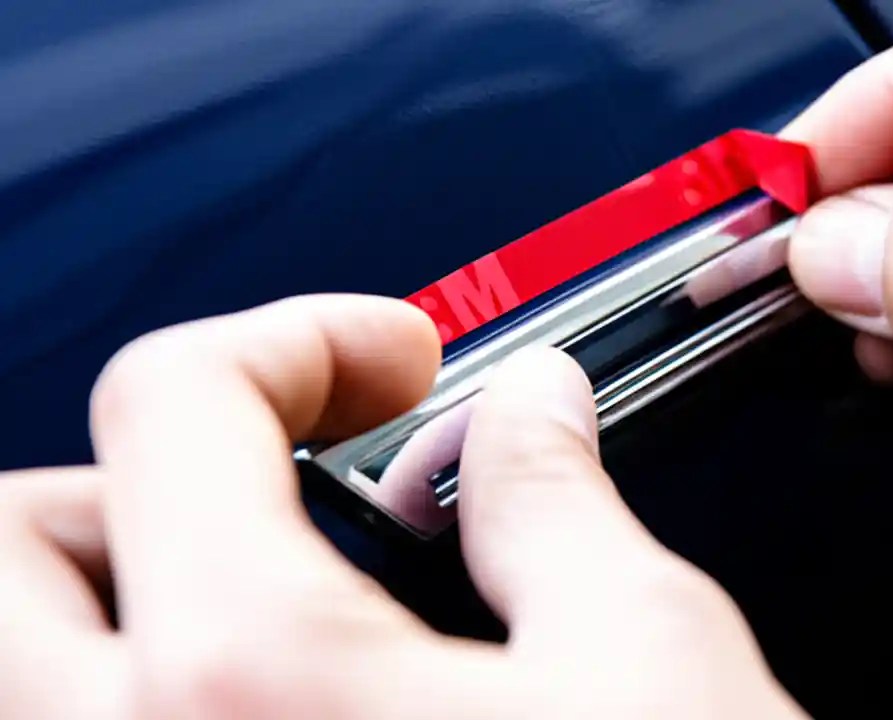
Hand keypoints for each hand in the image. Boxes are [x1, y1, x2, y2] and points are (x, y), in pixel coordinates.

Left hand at [0, 295, 802, 718]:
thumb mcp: (648, 659)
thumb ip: (553, 498)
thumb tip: (529, 405)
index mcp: (247, 685)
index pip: (176, 403)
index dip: (300, 338)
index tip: (394, 364)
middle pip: (9, 547)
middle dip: (144, 478)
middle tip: (289, 492)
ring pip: (20, 678)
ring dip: (122, 604)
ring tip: (284, 609)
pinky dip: (155, 710)